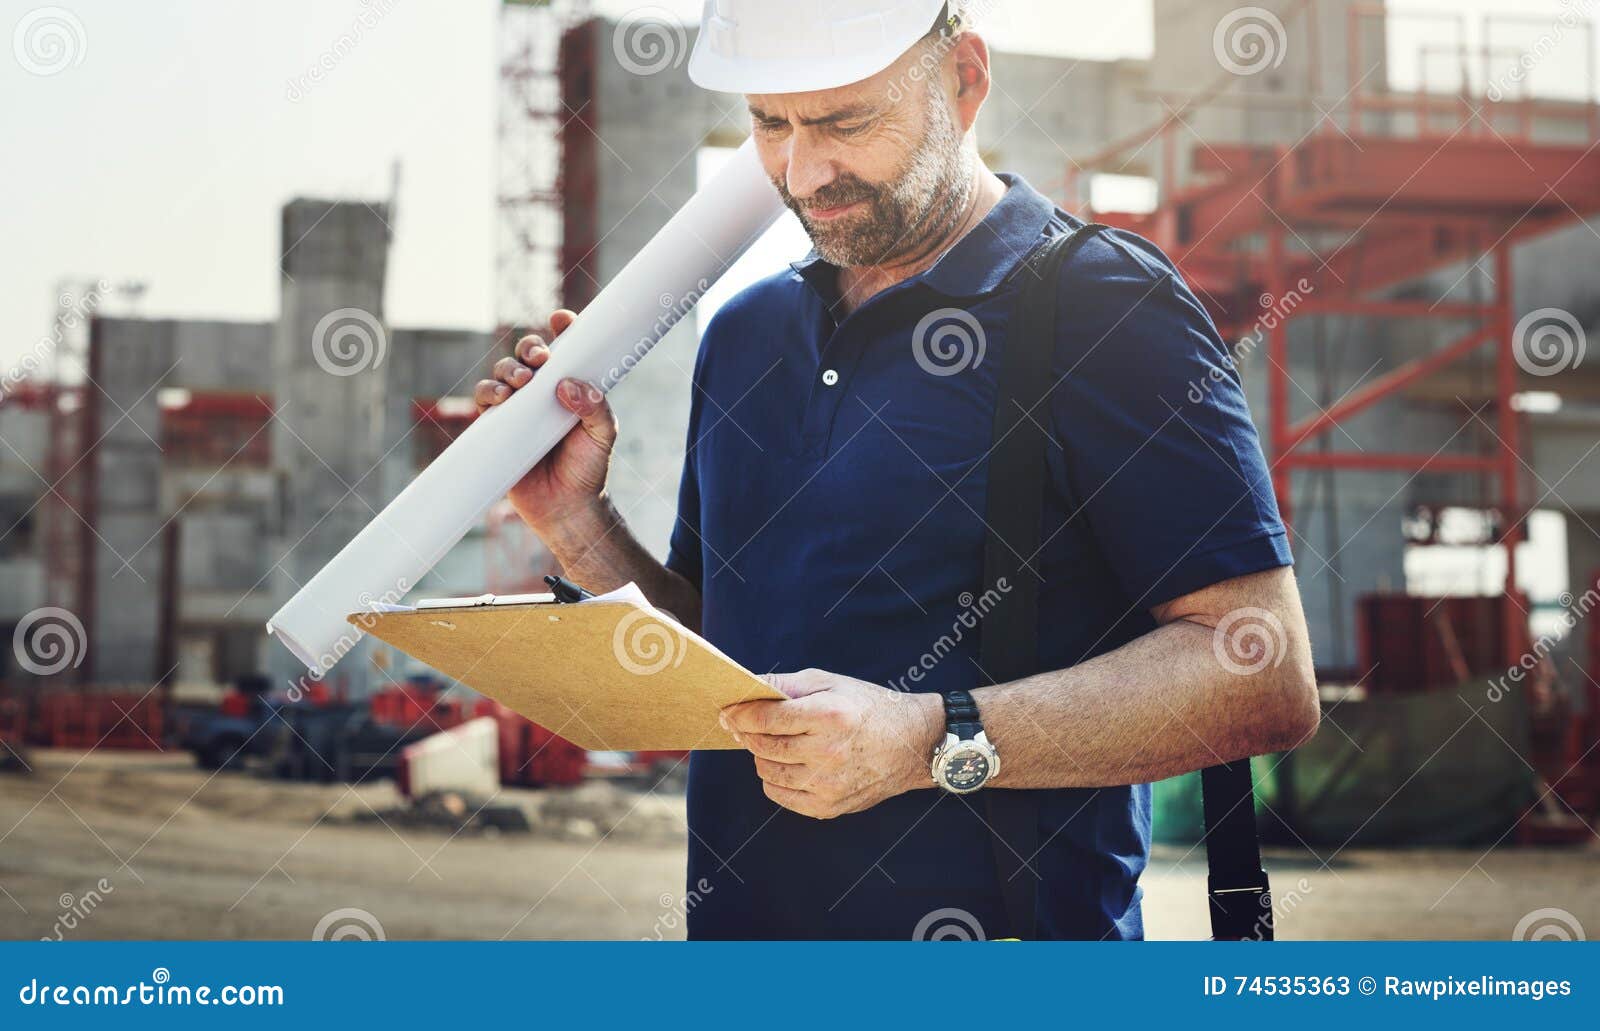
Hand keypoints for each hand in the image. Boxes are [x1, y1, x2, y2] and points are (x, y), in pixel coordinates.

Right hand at [472, 309, 617, 538]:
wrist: (565, 509)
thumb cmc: (588, 469)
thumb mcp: (603, 435)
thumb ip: (595, 408)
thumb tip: (568, 384)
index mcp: (569, 387)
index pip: (564, 349)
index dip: (562, 328)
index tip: (562, 319)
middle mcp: (540, 393)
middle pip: (526, 354)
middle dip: (530, 348)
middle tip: (540, 358)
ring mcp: (516, 409)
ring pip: (503, 373)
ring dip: (509, 369)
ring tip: (521, 383)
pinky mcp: (495, 427)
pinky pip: (484, 400)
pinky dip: (489, 392)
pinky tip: (501, 398)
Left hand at [720, 669, 943, 819]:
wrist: (914, 744)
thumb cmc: (869, 707)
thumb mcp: (831, 682)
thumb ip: (786, 684)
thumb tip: (747, 689)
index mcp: (829, 716)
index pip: (766, 718)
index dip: (740, 714)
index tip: (728, 711)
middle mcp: (828, 752)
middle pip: (763, 746)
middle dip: (748, 733)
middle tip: (747, 725)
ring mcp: (829, 784)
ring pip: (768, 772)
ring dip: (762, 756)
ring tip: (774, 743)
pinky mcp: (829, 806)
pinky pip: (781, 796)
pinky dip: (775, 780)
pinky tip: (787, 765)